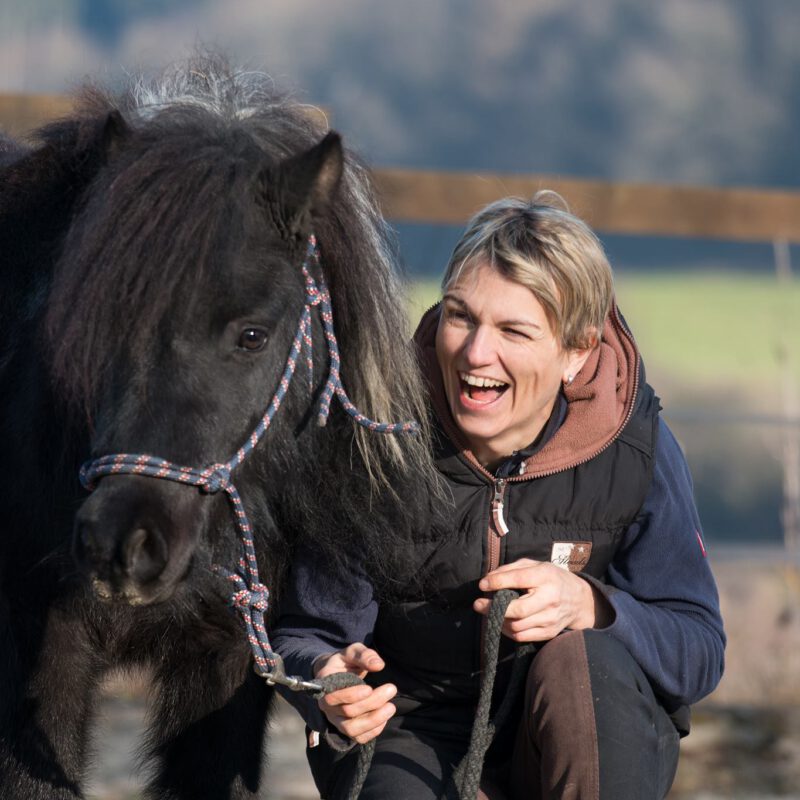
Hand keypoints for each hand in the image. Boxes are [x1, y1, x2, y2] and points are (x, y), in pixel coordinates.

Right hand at [314, 643, 396, 743]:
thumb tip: (378, 665)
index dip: (352, 696)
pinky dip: (373, 730)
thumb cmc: (346, 662)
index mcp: (324, 686)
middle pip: (348, 713)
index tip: (370, 688)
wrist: (338, 674)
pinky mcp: (347, 728)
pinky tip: (385, 716)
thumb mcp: (352, 652)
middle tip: (392, 688)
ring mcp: (336, 720)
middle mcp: (327, 707)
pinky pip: (359, 737)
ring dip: (374, 720)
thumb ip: (364, 655)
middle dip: (372, 702)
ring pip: (352, 730)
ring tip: (391, 707)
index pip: (333, 698)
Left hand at [473, 558, 606, 641]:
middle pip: (518, 610)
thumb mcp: (535, 565)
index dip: (498, 582)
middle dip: (493, 608)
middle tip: (477, 604)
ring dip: (498, 620)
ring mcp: (550, 618)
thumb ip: (511, 569)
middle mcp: (550, 599)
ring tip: (490, 612)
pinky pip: (522, 636)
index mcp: (546, 577)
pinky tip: (502, 622)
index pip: (519, 579)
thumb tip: (488, 579)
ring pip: (517, 626)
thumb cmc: (551, 578)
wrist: (578, 600)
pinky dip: (507, 631)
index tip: (482, 585)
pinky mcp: (549, 632)